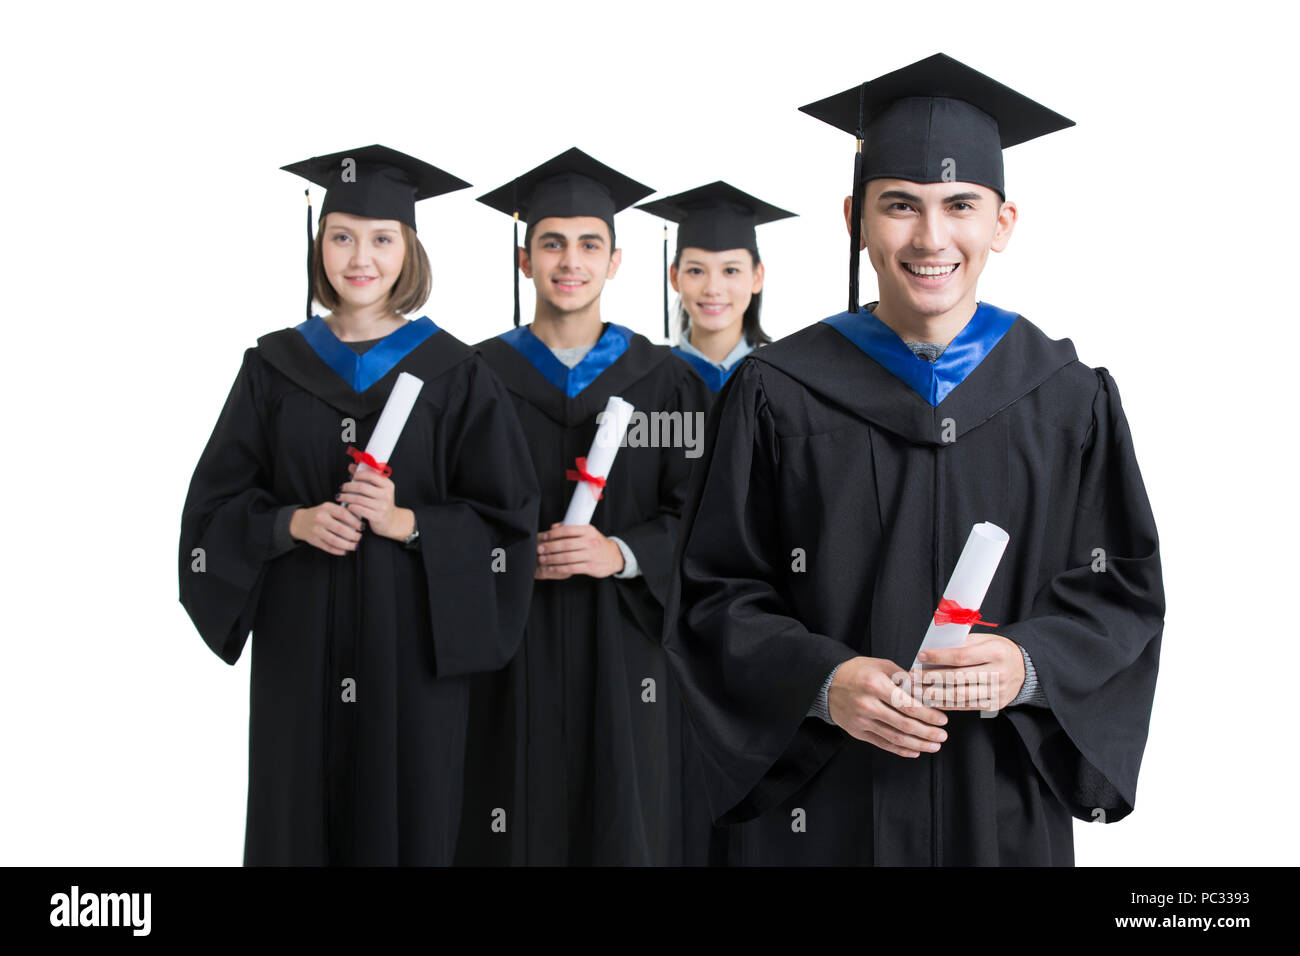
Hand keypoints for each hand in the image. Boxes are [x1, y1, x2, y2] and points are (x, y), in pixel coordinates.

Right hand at [289, 501, 363, 555]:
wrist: (300, 521)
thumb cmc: (320, 514)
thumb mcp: (329, 508)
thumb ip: (342, 512)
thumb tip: (359, 522)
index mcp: (326, 507)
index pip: (344, 514)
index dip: (355, 522)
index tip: (362, 527)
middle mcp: (320, 518)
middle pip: (340, 529)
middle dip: (353, 535)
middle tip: (360, 537)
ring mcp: (316, 530)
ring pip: (335, 541)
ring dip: (347, 545)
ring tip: (355, 546)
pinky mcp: (314, 540)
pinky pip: (328, 547)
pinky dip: (338, 551)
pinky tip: (345, 551)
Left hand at [336, 462, 414, 541]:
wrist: (392, 521)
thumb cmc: (381, 502)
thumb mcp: (378, 489)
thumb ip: (365, 477)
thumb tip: (351, 466)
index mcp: (388, 485)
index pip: (371, 475)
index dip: (358, 474)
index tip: (350, 477)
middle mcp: (386, 495)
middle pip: (362, 487)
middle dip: (348, 486)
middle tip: (341, 487)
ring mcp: (382, 506)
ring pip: (358, 499)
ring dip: (346, 497)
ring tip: (340, 496)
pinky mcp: (377, 517)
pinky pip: (359, 509)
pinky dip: (350, 507)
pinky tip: (347, 506)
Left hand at [536, 522, 624, 579]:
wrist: (614, 556)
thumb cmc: (596, 543)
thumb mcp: (588, 532)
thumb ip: (571, 529)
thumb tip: (553, 527)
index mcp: (588, 530)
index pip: (568, 530)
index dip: (553, 534)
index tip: (544, 537)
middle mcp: (590, 542)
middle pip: (566, 544)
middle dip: (550, 547)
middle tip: (540, 549)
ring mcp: (591, 555)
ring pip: (567, 557)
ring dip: (552, 559)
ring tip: (543, 559)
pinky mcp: (591, 567)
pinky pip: (572, 568)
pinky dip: (559, 568)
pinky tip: (551, 568)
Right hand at [828, 656, 948, 757]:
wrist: (827, 683)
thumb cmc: (857, 672)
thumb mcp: (881, 666)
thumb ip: (904, 678)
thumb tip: (927, 692)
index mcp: (875, 685)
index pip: (908, 705)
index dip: (928, 715)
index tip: (942, 719)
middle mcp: (867, 705)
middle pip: (904, 724)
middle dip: (927, 732)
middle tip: (942, 735)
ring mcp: (861, 721)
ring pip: (895, 738)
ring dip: (918, 744)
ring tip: (934, 746)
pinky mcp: (858, 732)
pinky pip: (883, 744)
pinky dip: (901, 750)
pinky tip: (914, 751)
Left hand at [915, 634, 1025, 711]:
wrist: (1024, 668)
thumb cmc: (997, 650)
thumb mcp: (985, 640)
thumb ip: (962, 643)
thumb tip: (932, 649)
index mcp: (995, 652)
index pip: (961, 656)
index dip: (939, 657)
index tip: (921, 656)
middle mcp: (998, 673)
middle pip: (958, 678)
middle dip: (932, 678)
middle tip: (912, 676)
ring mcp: (997, 692)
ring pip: (960, 696)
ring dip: (935, 694)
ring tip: (918, 690)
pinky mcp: (994, 705)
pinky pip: (965, 706)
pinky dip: (946, 704)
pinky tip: (932, 700)